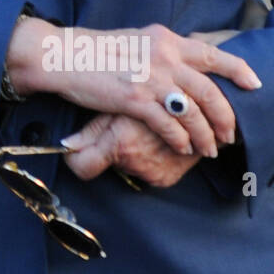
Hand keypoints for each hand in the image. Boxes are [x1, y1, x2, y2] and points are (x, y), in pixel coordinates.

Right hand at [9, 19, 260, 158]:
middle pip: (210, 90)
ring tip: (208, 150)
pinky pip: (169, 125)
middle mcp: (164, 56)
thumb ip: (161, 52)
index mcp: (165, 39)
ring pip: (193, 112)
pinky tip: (183, 148)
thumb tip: (182, 66)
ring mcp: (151, 78)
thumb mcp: (136, 41)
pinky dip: (180, 139)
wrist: (62, 55)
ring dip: (205, 135)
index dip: (238, 70)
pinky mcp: (135, 99)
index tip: (254, 84)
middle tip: (230, 134)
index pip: (212, 54)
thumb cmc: (94, 51)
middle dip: (225, 117)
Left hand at [61, 112, 201, 187]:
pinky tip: (156, 142)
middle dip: (111, 148)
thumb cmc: (157, 95)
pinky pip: (146, 172)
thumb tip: (66, 145)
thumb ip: (92, 129)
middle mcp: (137, 163)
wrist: (207, 105)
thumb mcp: (122, 104)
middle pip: (106, 164)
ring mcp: (153, 174)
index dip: (74, 159)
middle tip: (125, 128)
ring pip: (127, 167)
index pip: (82, 166)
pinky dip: (149, 159)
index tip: (73, 151)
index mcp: (121, 143)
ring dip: (133, 153)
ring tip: (144, 132)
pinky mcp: (168, 178)